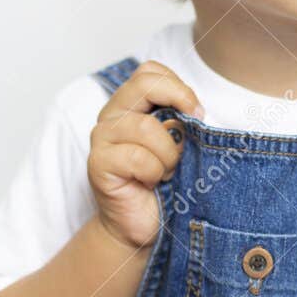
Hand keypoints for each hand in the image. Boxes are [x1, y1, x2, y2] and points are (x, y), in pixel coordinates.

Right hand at [87, 61, 202, 248]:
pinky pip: (137, 158)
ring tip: (168, 171)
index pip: (150, 71)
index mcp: (132, 104)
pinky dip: (154, 172)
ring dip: (169, 153)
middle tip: (194, 125)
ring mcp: (101, 138)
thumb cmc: (164, 184)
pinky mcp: (98, 163)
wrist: (143, 225)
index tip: (198, 113)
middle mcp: (113, 115)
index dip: (178, 86)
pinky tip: (151, 183)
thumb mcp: (180, 145)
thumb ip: (183, 121)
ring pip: (145, 127)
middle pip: (144, 84)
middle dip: (179, 101)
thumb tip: (196, 113)